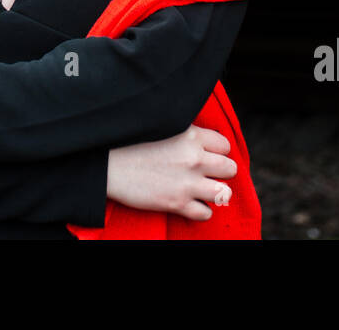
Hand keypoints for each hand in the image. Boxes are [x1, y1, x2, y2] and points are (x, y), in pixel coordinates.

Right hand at [106, 125, 238, 220]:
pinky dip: (200, 210)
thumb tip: (201, 139)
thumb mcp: (164, 126)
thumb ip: (186, 132)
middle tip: (207, 173)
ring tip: (203, 190)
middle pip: (230, 169)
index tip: (207, 155)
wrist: (108, 164)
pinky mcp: (177, 203)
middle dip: (221, 172)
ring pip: (224, 192)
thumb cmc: (131, 143)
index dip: (217, 151)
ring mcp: (187, 183)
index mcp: (191, 135)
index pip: (225, 145)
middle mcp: (194, 158)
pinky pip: (206, 213)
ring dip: (215, 192)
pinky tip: (190, 203)